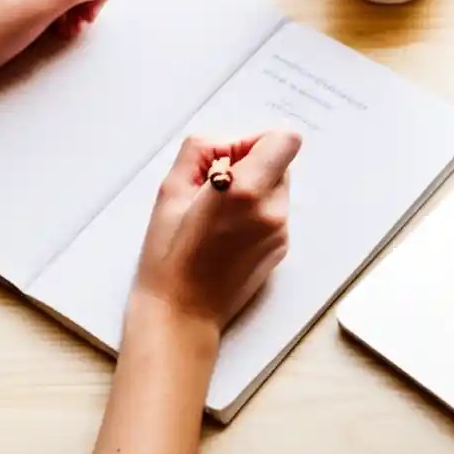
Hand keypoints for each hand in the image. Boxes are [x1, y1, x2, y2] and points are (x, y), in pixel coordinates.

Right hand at [132, 130, 302, 335]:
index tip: (230, 159)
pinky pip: (274, 214)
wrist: (182, 312)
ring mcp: (281, 232)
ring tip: (216, 216)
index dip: (256, 141)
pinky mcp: (281, 248)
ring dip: (252, 191)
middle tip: (214, 189)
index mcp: (246, 191)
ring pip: (276, 189)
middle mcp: (272, 211)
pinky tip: (225, 235)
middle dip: (251, 166)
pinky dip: (255, 214)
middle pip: (280, 163)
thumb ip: (203, 152)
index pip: (284, 141)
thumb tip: (228, 145)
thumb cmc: (169, 255)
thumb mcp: (171, 190)